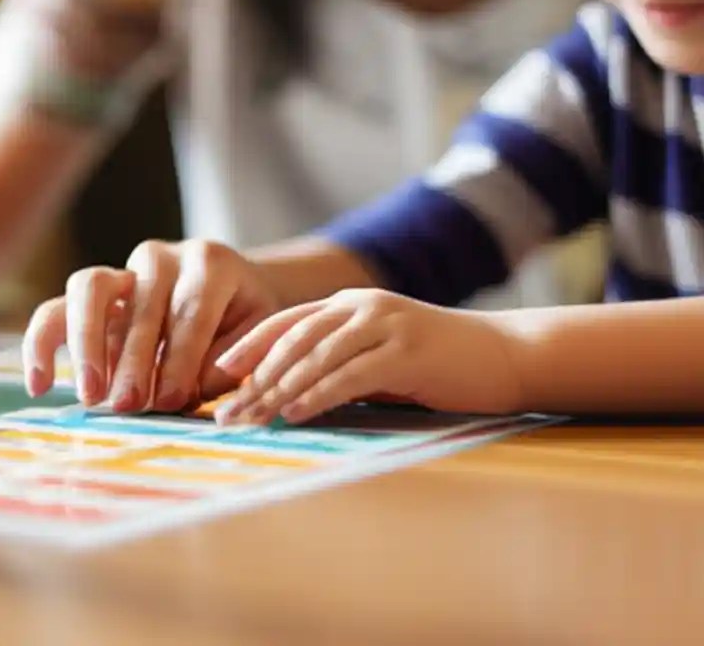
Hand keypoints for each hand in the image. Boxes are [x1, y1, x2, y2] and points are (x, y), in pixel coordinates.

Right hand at [22, 239, 281, 412]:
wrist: (230, 291)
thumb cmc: (244, 319)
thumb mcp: (256, 334)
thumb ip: (229, 358)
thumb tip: (186, 387)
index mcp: (210, 263)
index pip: (190, 310)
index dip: (181, 357)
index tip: (174, 400)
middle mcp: (160, 258)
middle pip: (140, 304)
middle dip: (134, 359)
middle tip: (129, 405)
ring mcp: (120, 271)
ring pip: (88, 290)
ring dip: (86, 344)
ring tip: (90, 395)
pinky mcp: (89, 294)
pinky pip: (56, 309)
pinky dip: (41, 344)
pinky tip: (38, 385)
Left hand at [213, 289, 523, 424]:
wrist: (505, 356)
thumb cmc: (435, 364)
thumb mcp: (378, 354)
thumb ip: (337, 363)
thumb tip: (282, 394)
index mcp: (349, 305)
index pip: (285, 322)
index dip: (248, 346)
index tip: (217, 374)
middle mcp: (361, 308)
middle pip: (292, 341)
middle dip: (254, 379)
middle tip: (226, 413)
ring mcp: (385, 325)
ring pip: (316, 356)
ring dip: (277, 389)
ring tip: (250, 418)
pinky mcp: (406, 351)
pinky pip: (351, 374)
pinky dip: (318, 394)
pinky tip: (295, 411)